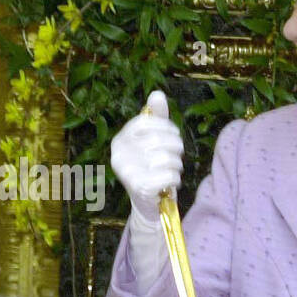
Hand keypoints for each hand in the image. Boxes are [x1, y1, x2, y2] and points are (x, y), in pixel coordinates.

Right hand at [110, 90, 183, 223]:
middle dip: (175, 147)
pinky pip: (169, 175)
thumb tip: (157, 94)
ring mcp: (128, 172)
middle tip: (176, 155)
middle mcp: (119, 155)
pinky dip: (176, 178)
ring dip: (177, 164)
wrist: (148, 203)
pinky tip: (170, 182)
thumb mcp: (153, 139)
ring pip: (166, 158)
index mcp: (120, 140)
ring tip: (172, 169)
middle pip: (158, 139)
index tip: (174, 134)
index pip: (146, 122)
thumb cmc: (152, 167)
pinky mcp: (140, 188)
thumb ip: (156, 116)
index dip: (166, 126)